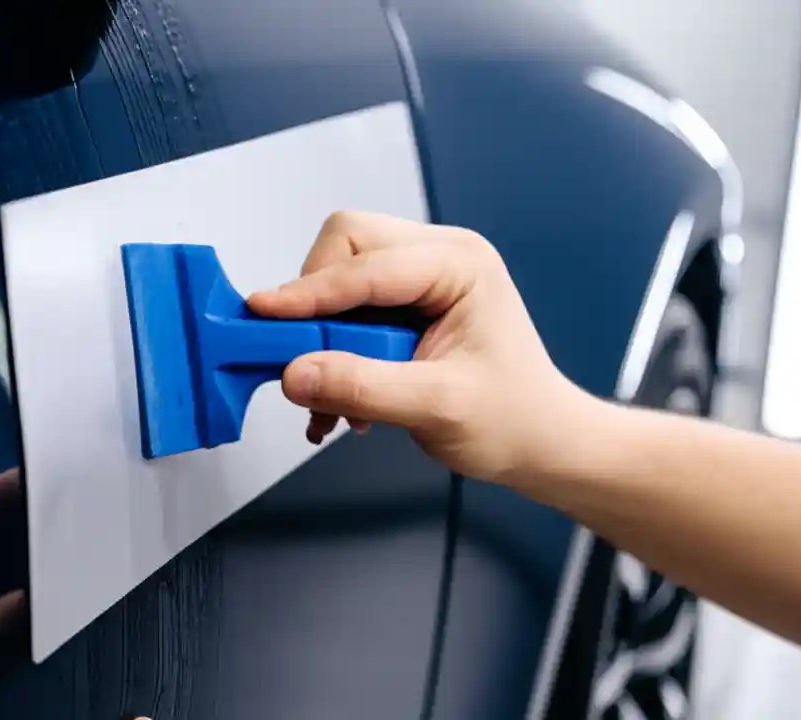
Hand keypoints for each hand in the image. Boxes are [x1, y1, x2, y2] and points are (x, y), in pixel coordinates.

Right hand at [248, 211, 594, 483]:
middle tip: (306, 357)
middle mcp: (438, 257)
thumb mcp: (437, 407)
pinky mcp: (402, 305)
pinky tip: (343, 405)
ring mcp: (419, 278)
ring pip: (337, 278)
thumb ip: (362, 386)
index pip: (365, 263)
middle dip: (315, 302)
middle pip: (345, 246)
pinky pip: (344, 310)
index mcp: (459, 264)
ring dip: (321, 336)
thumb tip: (293, 373)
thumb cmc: (513, 419)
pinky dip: (331, 354)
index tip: (261, 314)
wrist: (540, 443)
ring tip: (335, 401)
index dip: (309, 291)